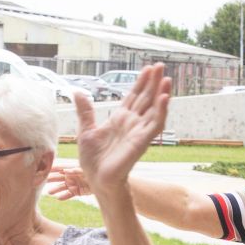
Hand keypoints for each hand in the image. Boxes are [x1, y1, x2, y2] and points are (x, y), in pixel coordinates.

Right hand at [43, 163, 90, 200]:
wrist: (101, 182)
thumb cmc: (92, 172)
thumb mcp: (84, 170)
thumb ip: (75, 170)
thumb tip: (65, 171)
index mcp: (71, 169)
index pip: (60, 168)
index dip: (52, 169)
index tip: (43, 169)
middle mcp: (70, 177)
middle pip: (58, 178)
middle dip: (51, 179)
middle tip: (43, 181)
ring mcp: (73, 184)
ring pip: (62, 187)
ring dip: (56, 189)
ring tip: (50, 192)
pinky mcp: (76, 192)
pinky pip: (69, 194)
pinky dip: (64, 196)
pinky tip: (58, 198)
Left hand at [73, 65, 171, 198]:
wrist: (96, 179)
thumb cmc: (93, 160)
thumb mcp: (86, 130)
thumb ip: (86, 111)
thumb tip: (78, 92)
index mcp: (120, 119)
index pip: (134, 96)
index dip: (141, 82)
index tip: (148, 68)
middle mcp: (132, 123)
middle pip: (146, 98)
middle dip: (154, 82)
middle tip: (161, 65)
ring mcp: (139, 131)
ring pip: (154, 109)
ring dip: (161, 93)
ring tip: (167, 78)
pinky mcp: (142, 141)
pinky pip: (155, 124)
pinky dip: (161, 111)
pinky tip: (164, 98)